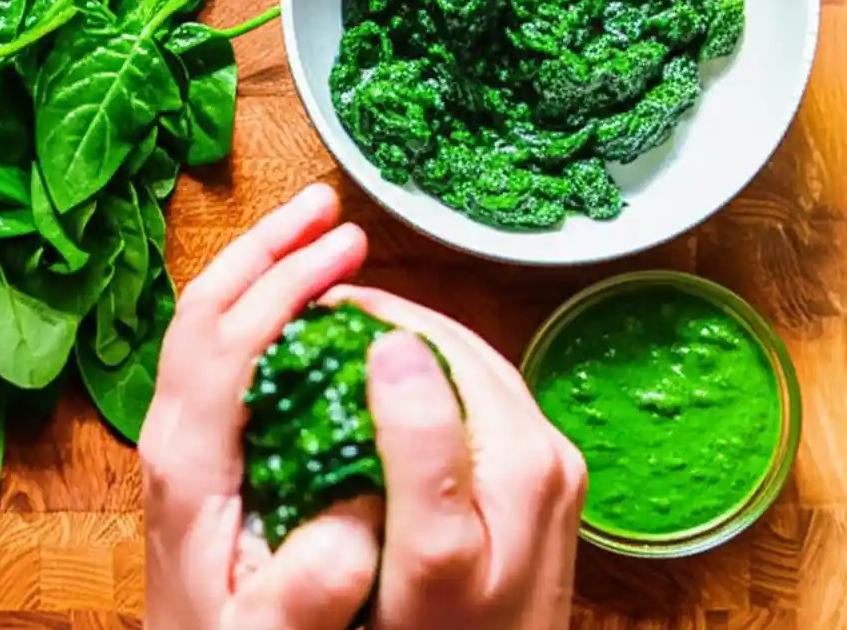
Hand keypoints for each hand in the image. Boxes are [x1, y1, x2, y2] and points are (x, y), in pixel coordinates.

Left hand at [141, 183, 382, 629]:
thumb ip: (309, 582)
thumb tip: (364, 510)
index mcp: (186, 459)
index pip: (223, 340)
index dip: (281, 284)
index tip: (345, 251)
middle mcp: (173, 430)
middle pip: (205, 308)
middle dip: (267, 248)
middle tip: (331, 207)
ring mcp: (180, 433)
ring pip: (206, 320)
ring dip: (260, 266)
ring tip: (319, 228)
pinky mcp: (197, 443)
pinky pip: (221, 351)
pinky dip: (261, 306)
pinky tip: (307, 301)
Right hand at [323, 285, 586, 629]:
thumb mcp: (428, 554)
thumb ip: (422, 450)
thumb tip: (396, 343)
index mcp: (523, 454)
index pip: (442, 345)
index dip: (375, 316)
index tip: (312, 307)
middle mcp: (549, 449)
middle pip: (459, 354)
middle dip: (388, 327)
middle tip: (317, 322)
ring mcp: (549, 468)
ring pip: (466, 378)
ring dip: (407, 354)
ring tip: (340, 349)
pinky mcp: (539, 488)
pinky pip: (476, 413)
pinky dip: (427, 392)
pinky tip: (383, 403)